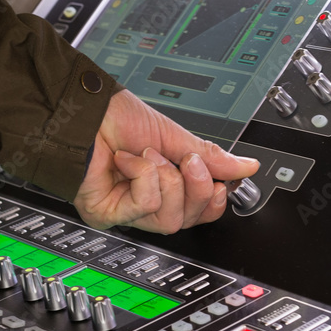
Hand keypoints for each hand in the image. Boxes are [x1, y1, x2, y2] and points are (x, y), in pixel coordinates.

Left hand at [73, 89, 259, 232]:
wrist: (84, 111)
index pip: (199, 212)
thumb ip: (212, 157)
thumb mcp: (175, 136)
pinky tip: (125, 161)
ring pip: (170, 219)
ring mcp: (126, 211)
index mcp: (164, 184)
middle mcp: (146, 202)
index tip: (219, 180)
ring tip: (146, 155)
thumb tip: (246, 167)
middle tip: (186, 159)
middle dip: (194, 186)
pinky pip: (146, 206)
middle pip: (188, 219)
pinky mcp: (108, 215)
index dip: (212, 200)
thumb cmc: (116, 117)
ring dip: (164, 178)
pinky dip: (142, 176)